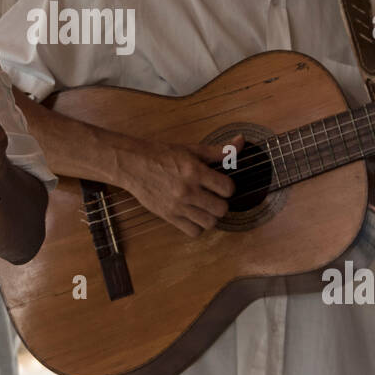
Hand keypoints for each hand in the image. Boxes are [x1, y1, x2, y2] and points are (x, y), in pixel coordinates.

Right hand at [118, 134, 241, 238]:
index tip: (221, 185)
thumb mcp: (192, 149)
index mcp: (195, 171)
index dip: (228, 187)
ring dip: (211, 216)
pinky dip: (197, 227)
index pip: (227, 188)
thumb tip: (241, 141)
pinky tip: (194, 216)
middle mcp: (187, 190)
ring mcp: (177, 206)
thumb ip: (218, 151)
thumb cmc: (162, 155)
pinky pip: (193, 232)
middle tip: (214, 197)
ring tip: (205, 207)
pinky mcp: (168, 216)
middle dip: (221, 203)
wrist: (134, 164)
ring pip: (209, 223)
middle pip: (221, 209)